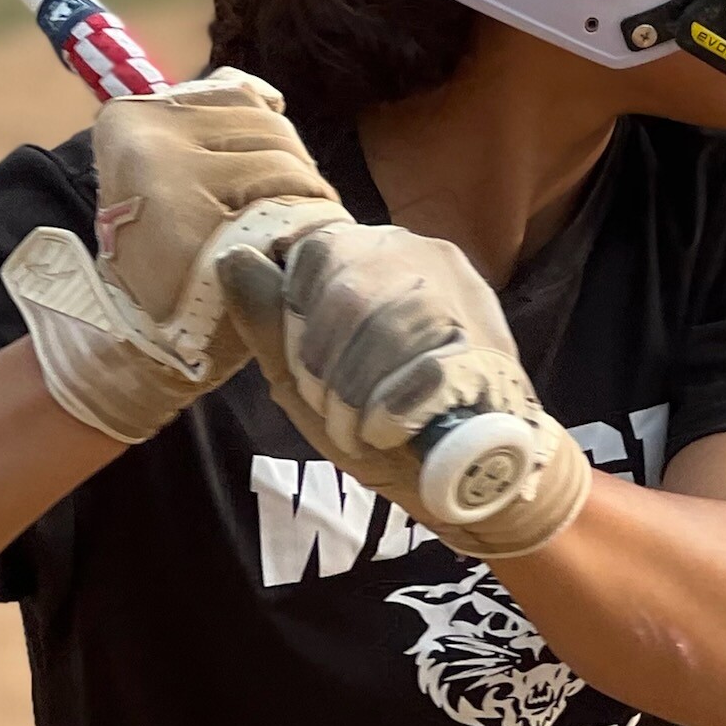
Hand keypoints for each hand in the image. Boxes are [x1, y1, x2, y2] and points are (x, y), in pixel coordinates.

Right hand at [5, 69, 343, 443]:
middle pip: (265, 124)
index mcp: (127, 117)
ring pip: (282, 157)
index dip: (265, 133)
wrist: (139, 338)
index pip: (234, 93)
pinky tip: (290, 247)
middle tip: (285, 213)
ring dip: (305, 194)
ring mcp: (174, 176)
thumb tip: (266, 92)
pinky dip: (308, 219)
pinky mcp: (205, 221)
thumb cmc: (165, 254)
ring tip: (285, 234)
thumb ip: (206, 122)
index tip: (259, 175)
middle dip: (291, 165)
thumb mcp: (165, 174)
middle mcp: (146, 136)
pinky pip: (289, 196)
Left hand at [220, 223, 590, 561]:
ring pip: (383, 330)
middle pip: (347, 293)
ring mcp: (465, 301)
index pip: (316, 253)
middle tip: (338, 410)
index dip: (300, 321)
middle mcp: (428, 257)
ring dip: (358, 396)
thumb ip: (268, 320)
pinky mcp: (490, 351)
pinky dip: (391, 414)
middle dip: (327, 367)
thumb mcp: (307, 374)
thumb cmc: (382, 416)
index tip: (315, 366)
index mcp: (380, 251)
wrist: (471, 474)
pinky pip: (422, 372)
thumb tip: (235, 259)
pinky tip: (391, 433)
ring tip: (364, 428)